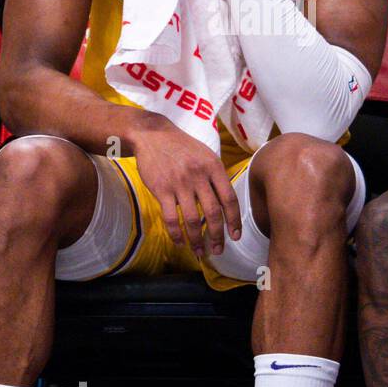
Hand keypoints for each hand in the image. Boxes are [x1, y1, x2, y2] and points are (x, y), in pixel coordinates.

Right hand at [129, 114, 240, 259]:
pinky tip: (179, 242)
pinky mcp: (161, 190)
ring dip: (197, 239)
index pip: (229, 199)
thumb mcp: (205, 154)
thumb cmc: (181, 146)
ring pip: (192, 219)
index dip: (234, 221)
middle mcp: (199, 176)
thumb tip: (226, 201)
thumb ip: (216, 176)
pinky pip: (170, 218)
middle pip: (212, 213)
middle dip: (217, 236)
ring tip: (199, 251)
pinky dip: (176, 234)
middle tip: (218, 249)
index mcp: (213, 168)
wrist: (152, 135)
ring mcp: (179, 184)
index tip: (235, 236)